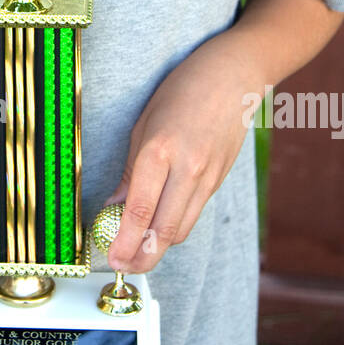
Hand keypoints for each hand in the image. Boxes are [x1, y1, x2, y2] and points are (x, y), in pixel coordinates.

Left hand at [103, 32, 262, 273]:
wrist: (233, 77)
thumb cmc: (182, 92)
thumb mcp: (144, 125)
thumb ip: (130, 172)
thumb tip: (112, 208)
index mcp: (160, 150)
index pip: (141, 210)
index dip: (124, 241)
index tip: (110, 258)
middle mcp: (187, 169)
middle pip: (165, 231)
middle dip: (142, 257)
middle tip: (122, 267)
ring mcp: (207, 178)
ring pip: (181, 229)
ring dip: (158, 247)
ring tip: (135, 252)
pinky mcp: (219, 181)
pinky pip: (193, 214)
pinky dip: (174, 226)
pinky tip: (158, 227)